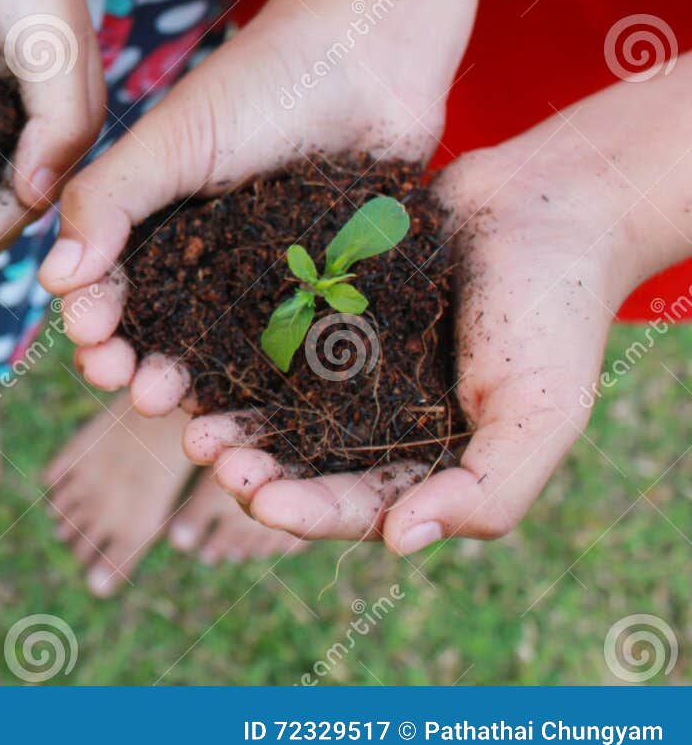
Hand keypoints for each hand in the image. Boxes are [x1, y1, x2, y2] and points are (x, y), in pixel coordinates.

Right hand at [39, 0, 453, 409]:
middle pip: (163, 334)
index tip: (90, 344)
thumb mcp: (168, 142)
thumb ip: (107, 203)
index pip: (112, 287)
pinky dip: (275, 390)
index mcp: (159, 226)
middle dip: (138, 367)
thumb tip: (52, 281)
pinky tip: (260, 418)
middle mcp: (209, 262)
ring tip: (181, 414)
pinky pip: (302, 353)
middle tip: (130, 388)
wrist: (371, 52)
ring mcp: (273, 284)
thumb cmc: (260, 84)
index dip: (96, 322)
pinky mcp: (334, 296)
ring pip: (226, 356)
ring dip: (196, 393)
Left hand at [182, 129, 632, 551]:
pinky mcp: (317, 305)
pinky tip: (188, 351)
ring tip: (189, 416)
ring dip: (228, 417)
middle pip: (297, 460)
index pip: (357, 505)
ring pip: (268, 402)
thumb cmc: (557, 312)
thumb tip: (399, 543)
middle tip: (209, 455)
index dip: (307, 511)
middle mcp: (372, 418)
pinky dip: (225, 349)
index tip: (262, 502)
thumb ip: (488, 489)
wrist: (546, 201)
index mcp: (424, 460)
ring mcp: (340, 362)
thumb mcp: (542, 412)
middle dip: (252, 467)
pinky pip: (264, 334)